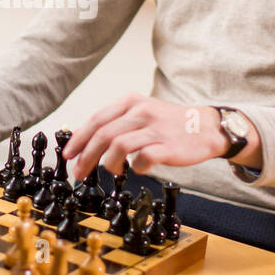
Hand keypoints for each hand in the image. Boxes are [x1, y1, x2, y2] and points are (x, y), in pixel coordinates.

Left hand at [62, 94, 226, 180]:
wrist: (206, 127)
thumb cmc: (169, 123)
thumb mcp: (142, 111)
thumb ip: (118, 122)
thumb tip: (88, 142)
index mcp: (131, 102)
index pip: (97, 120)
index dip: (79, 139)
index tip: (68, 154)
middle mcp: (141, 112)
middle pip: (103, 135)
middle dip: (86, 156)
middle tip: (78, 172)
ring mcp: (155, 129)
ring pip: (119, 147)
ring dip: (108, 164)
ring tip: (112, 171)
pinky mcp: (168, 146)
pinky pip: (143, 159)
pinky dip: (136, 167)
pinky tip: (138, 169)